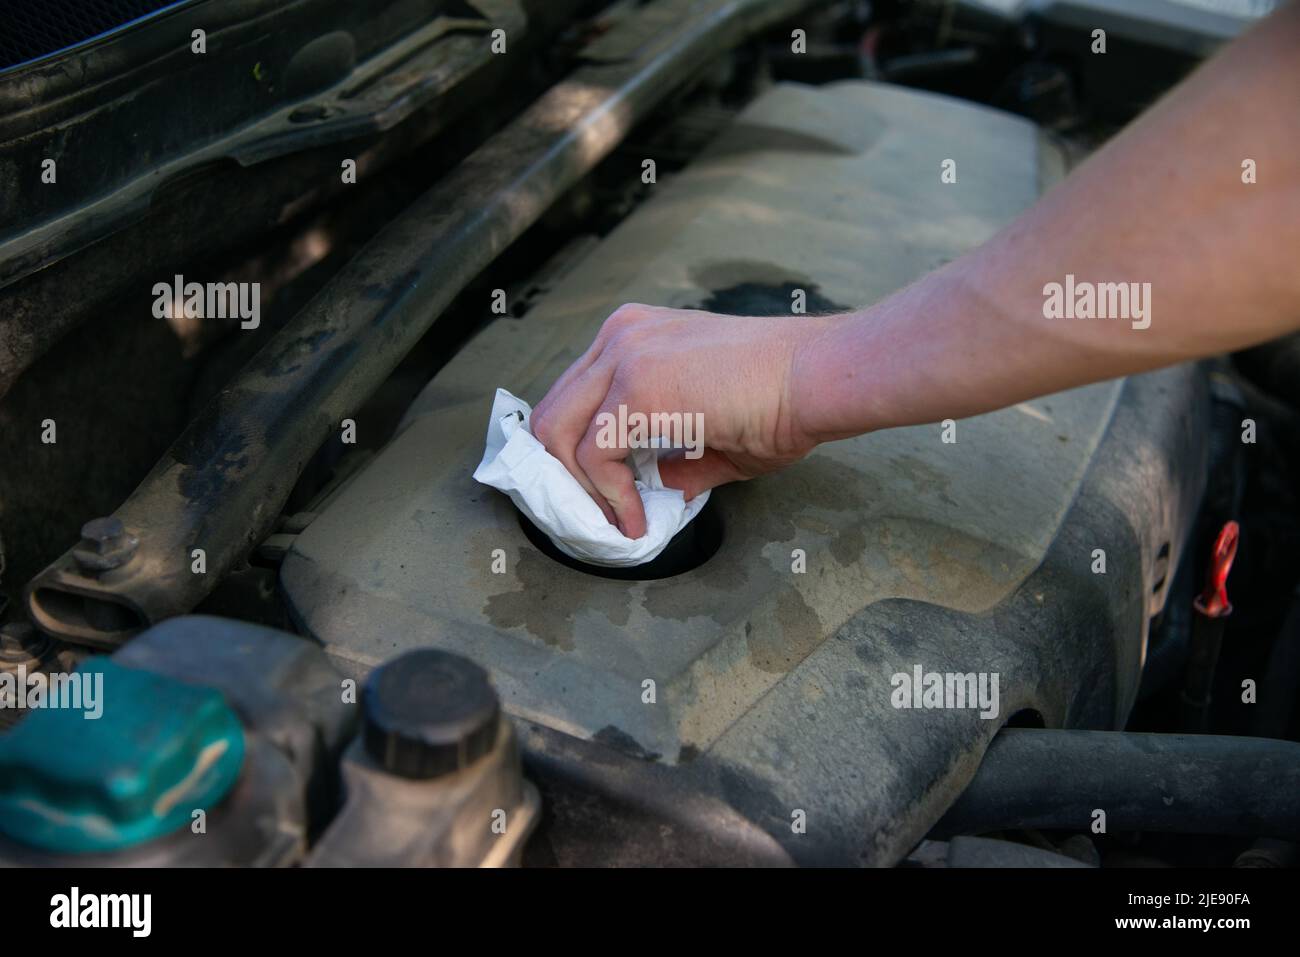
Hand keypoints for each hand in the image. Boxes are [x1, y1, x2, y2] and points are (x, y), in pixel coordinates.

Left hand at [529, 303, 829, 538]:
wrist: (820, 378)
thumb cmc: (785, 398)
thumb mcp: (712, 430)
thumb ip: (673, 457)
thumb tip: (654, 493)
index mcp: (635, 334)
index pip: (573, 397)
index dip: (573, 455)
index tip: (592, 498)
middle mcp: (621, 335)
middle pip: (552, 414)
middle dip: (561, 477)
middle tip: (588, 519)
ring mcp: (625, 357)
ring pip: (558, 436)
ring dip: (578, 491)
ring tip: (612, 524)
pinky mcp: (637, 389)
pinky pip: (594, 457)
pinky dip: (609, 499)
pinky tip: (636, 520)